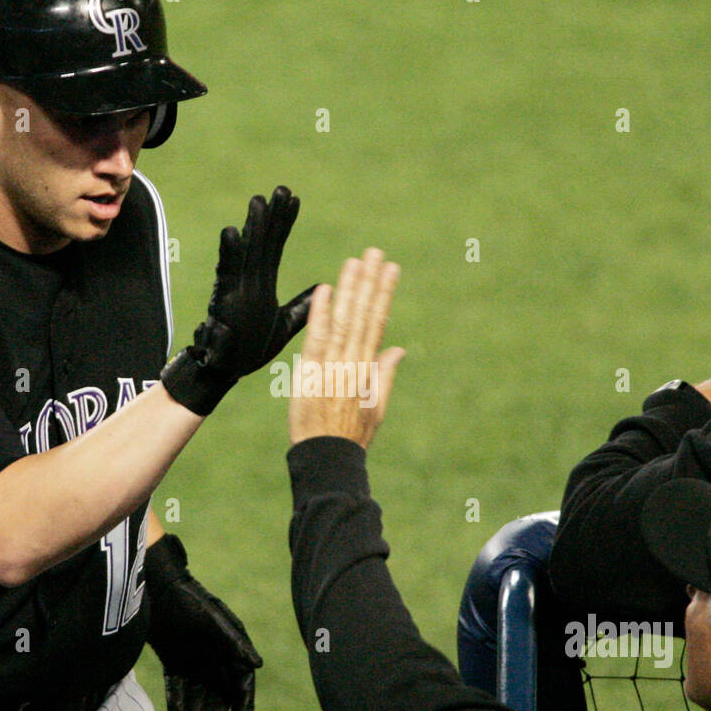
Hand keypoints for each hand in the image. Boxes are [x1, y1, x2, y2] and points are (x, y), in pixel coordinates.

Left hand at [144, 533, 262, 710]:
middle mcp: (213, 656)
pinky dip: (177, 699)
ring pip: (198, 692)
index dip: (244, 699)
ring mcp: (193, 660)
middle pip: (220, 690)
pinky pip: (178, 686)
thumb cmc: (190, 602)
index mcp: (229, 646)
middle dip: (217, 709)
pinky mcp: (173, 661)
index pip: (241, 678)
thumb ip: (234, 642)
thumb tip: (258, 665)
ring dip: (196, 708)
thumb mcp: (213, 621)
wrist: (158, 591)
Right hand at [161, 186, 315, 415]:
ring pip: (246, 253)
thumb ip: (302, 307)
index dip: (284, 223)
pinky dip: (229, 254)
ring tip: (259, 201)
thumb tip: (324, 291)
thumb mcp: (284, 326)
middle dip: (271, 216)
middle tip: (282, 188)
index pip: (274, 247)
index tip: (293, 198)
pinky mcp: (223, 302)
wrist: (223, 372)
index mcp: (262, 286)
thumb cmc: (249, 351)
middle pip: (262, 242)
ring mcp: (235, 290)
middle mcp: (248, 282)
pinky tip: (230, 232)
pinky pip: (226, 274)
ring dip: (252, 227)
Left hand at [289, 247, 402, 448]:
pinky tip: (325, 290)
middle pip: (364, 316)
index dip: (384, 294)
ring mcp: (333, 368)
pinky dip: (321, 314)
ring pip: (344, 321)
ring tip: (355, 261)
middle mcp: (353, 364)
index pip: (378, 323)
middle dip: (370, 283)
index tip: (390, 269)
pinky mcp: (311, 374)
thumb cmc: (351, 436)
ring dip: (350, 290)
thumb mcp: (376, 407)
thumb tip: (398, 349)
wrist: (328, 458)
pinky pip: (316, 339)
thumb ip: (385, 374)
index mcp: (368, 369)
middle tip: (375, 253)